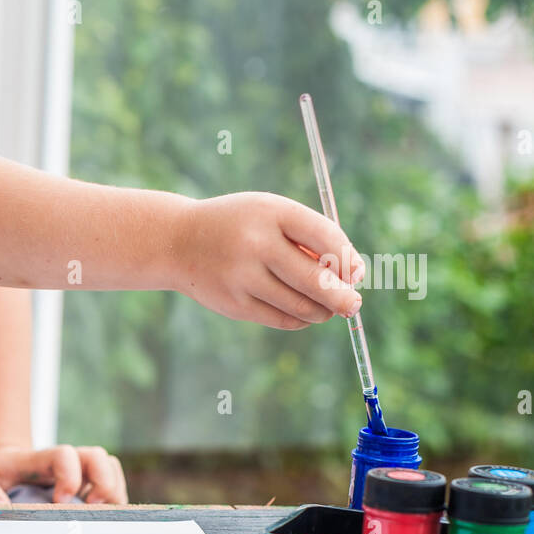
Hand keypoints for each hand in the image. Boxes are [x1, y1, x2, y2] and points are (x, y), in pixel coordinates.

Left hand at [0, 444, 127, 505]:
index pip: (65, 455)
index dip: (70, 476)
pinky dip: (115, 501)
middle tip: (91, 509)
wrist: (0, 466)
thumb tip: (1, 508)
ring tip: (98, 517)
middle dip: (103, 483)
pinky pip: (114, 484)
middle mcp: (66, 461)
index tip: (60, 501)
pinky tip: (99, 519)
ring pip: (111, 468)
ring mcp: (80, 471)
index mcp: (39, 460)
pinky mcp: (88, 485)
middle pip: (98, 457)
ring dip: (113, 493)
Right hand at [173, 192, 365, 329]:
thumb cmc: (238, 226)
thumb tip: (351, 276)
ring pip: (301, 306)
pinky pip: (281, 320)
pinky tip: (303, 313)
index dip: (348, 261)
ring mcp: (243, 278)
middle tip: (353, 304)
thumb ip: (308, 238)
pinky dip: (299, 320)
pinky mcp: (234, 305)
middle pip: (317, 280)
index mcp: (272, 213)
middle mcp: (257, 245)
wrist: (177, 242)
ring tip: (329, 310)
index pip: (326, 239)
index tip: (356, 273)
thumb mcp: (270, 215)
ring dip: (323, 312)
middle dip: (343, 298)